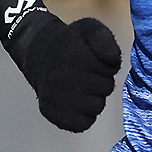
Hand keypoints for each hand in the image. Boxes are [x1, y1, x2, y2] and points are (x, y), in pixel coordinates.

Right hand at [8, 13, 121, 131]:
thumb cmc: (71, 43)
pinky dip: (85, 115)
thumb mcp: (88, 28)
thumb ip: (104, 37)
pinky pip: (85, 123)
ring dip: (94, 98)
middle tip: (86, 72)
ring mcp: (55, 97)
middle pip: (106, 88)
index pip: (112, 67)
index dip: (107, 63)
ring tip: (80, 86)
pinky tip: (76, 101)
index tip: (93, 58)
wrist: (39, 55)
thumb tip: (112, 59)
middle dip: (102, 80)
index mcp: (72, 55)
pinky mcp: (52, 114)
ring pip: (97, 107)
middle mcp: (60, 77)